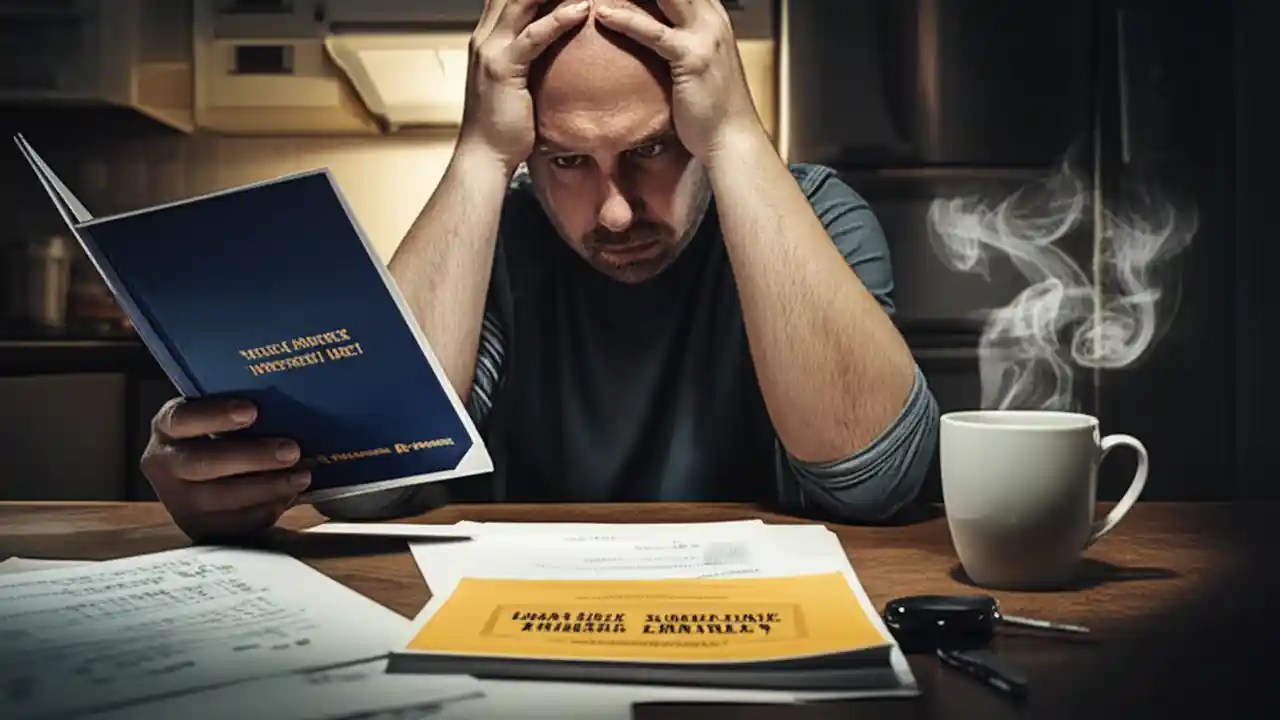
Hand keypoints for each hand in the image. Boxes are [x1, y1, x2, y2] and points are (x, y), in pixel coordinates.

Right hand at [140, 397, 310, 541]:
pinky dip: (264, 509)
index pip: (182, 419)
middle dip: (252, 457)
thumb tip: (288, 413)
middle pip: (202, 463)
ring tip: (301, 476)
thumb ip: (242, 415)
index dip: (215, 415)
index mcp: (167, 428)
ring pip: (220, 498)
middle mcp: (163, 465)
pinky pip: (232, 523)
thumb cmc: (220, 437)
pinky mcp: (197, 527)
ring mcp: (177, 501)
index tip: (252, 410)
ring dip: (267, 487)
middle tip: (291, 451)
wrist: (201, 479)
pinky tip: (288, 496)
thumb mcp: (220, 418)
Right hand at [459, 0, 591, 171]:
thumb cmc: (505, 125)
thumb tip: (551, 54)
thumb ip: (526, 61)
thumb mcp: (514, 83)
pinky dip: (558, 20)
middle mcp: (485, 38)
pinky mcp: (503, 69)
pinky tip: (581, 11)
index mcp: (487, 38)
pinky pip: (533, 36)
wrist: (485, 155)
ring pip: (521, 3)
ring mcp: (491, 51)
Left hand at [595, 0, 762, 160]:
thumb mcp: (702, 62)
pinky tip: (603, 16)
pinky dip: (625, 21)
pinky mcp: (692, 57)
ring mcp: (706, 36)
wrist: (732, 136)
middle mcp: (713, 20)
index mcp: (715, 18)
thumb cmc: (713, 106)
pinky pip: (653, 33)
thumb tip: (655, 37)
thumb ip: (685, 41)